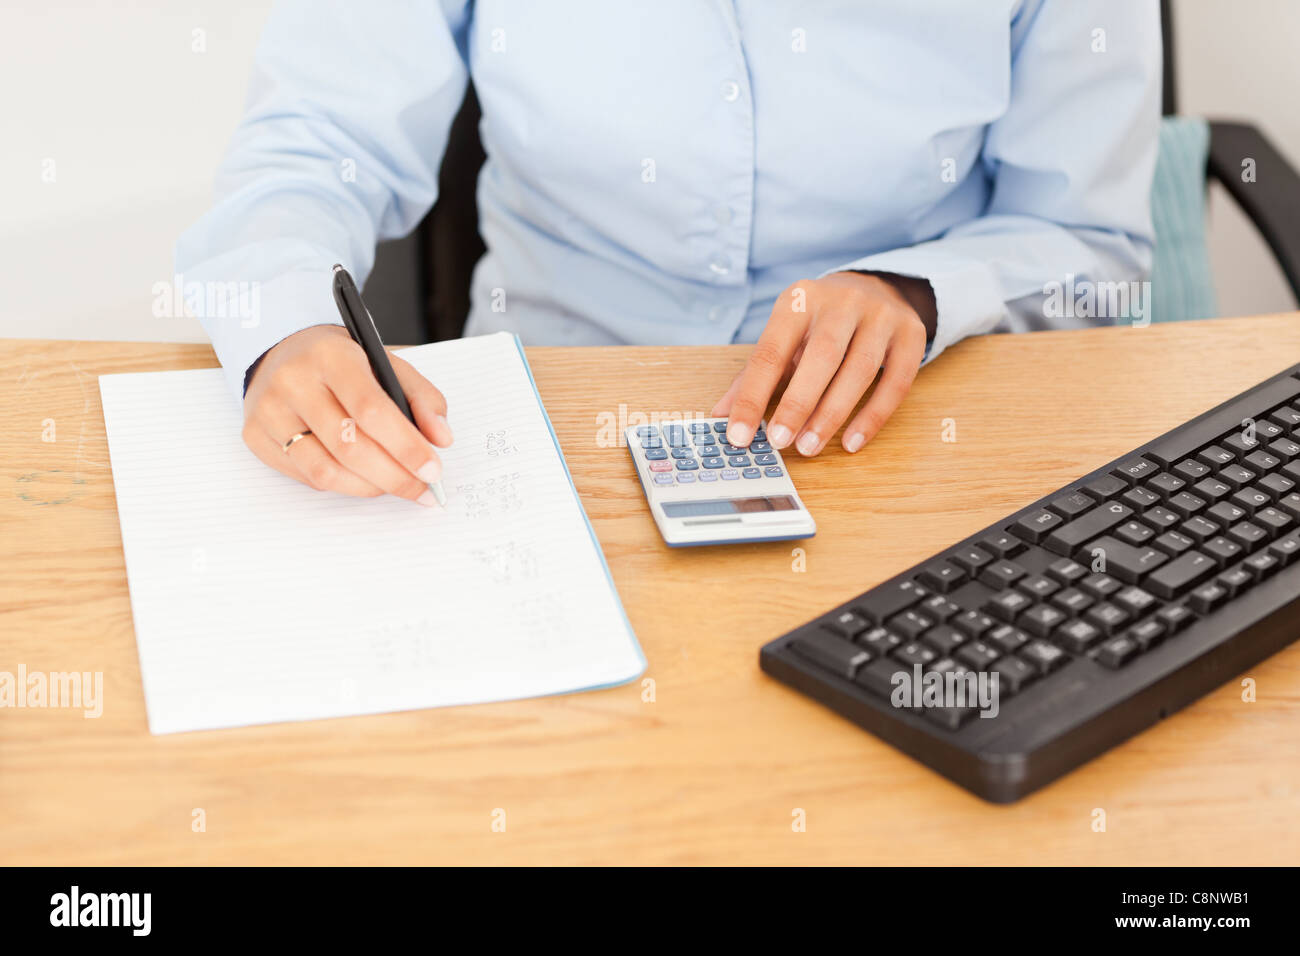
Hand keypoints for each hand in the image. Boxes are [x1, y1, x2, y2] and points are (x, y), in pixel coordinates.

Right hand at [242, 325, 453, 503]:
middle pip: (349, 447)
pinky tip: (362, 478)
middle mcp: (293, 382)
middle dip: (394, 476)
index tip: (433, 469)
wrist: (281, 349)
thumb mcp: (387, 363)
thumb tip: (441, 439)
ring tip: (396, 486)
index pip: (371, 409)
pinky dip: (343, 485)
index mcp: (331, 356)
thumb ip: (422, 397)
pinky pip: (306, 477)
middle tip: (422, 489)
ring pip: (325, 471)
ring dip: (370, 487)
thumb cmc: (343, 362)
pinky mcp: (255, 437)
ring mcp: (269, 412)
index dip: (405, 446)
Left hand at [714, 272, 932, 454]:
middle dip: (797, 403)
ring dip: (832, 415)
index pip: (771, 352)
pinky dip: (873, 416)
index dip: (752, 396)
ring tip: (809, 446)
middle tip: (780, 442)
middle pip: (820, 356)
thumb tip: (720, 418)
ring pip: (858, 370)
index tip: (738, 435)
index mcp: (799, 300)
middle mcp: (842, 302)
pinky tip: (852, 442)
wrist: (876, 288)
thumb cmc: (819, 323)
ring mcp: (881, 316)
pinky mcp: (911, 334)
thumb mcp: (784, 338)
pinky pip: (896, 382)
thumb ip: (752, 377)